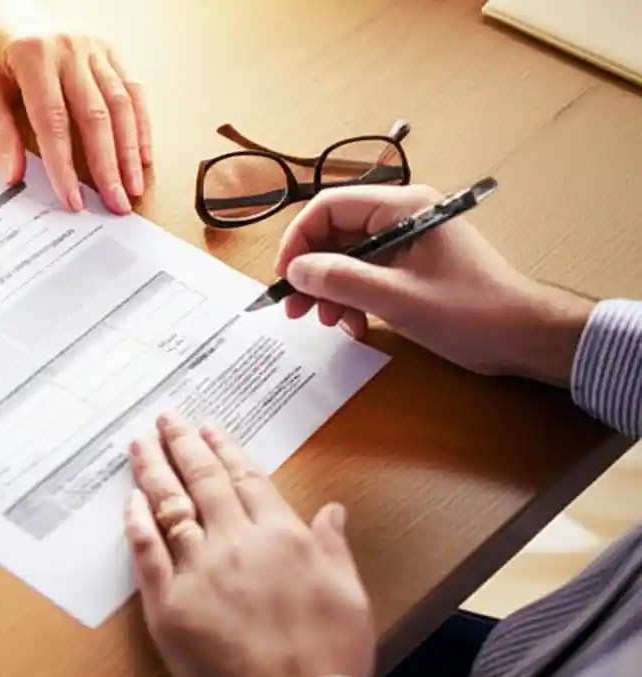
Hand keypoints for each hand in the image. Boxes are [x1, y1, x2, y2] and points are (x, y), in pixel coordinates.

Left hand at [0, 0, 150, 214]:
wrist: (6, 1)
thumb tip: (12, 176)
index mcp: (33, 55)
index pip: (53, 121)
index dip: (64, 165)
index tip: (73, 200)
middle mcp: (70, 48)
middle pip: (95, 116)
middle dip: (107, 167)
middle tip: (116, 205)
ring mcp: (95, 46)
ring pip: (121, 104)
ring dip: (130, 151)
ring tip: (132, 188)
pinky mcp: (111, 49)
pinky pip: (133, 89)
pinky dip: (141, 125)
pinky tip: (144, 156)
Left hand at [125, 412, 374, 676]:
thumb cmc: (328, 657)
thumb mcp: (349, 595)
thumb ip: (333, 547)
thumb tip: (331, 510)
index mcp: (282, 536)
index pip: (247, 479)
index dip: (225, 449)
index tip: (208, 428)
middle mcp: (236, 543)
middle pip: (204, 482)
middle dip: (182, 444)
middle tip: (166, 419)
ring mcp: (198, 570)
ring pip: (170, 506)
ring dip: (153, 470)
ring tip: (140, 444)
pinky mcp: (169, 602)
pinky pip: (146, 552)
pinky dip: (136, 522)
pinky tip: (130, 500)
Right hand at [276, 185, 593, 386]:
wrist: (526, 337)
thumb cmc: (471, 311)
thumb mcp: (398, 298)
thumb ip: (342, 279)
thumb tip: (296, 269)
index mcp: (404, 208)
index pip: (330, 206)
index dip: (299, 240)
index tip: (284, 277)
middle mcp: (403, 217)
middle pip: (336, 233)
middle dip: (312, 271)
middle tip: (295, 309)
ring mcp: (408, 243)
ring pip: (348, 258)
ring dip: (330, 290)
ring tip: (327, 322)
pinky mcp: (413, 269)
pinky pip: (368, 276)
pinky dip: (353, 300)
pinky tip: (354, 326)